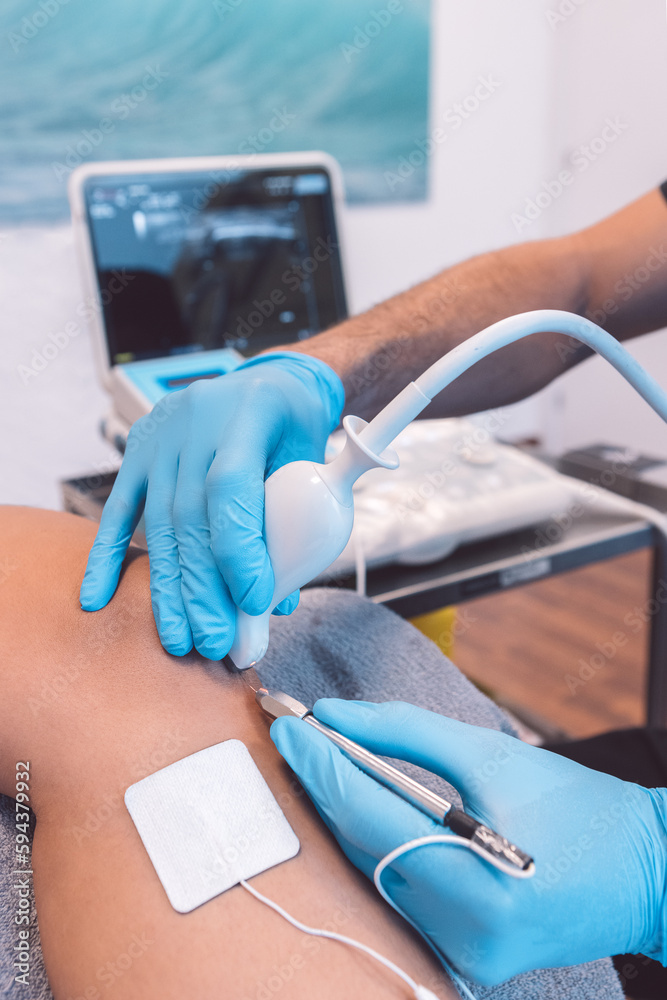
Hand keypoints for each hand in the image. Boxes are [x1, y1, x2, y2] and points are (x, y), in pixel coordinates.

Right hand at [79, 353, 343, 658]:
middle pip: (191, 515)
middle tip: (213, 641)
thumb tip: (276, 603)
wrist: (272, 382)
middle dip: (201, 587)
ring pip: (159, 521)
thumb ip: (296, 524)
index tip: (253, 601)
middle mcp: (196, 421)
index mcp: (248, 412)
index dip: (239, 549)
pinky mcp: (137, 451)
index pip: (232, 487)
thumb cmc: (297, 428)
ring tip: (178, 638)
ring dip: (167, 587)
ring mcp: (160, 435)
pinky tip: (97, 598)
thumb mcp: (312, 462)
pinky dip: (108, 557)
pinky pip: (118, 510)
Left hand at [271, 700, 666, 985]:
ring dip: (344, 814)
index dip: (317, 762)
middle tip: (295, 733)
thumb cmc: (581, 808)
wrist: (646, 872)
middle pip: (360, 844)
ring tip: (321, 759)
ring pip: (371, 871)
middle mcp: (460, 931)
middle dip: (323, 783)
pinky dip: (376, 846)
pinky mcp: (461, 956)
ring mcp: (460, 952)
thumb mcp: (492, 755)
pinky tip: (360, 806)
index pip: (365, 812)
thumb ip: (405, 733)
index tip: (284, 721)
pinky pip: (397, 892)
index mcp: (476, 880)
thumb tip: (337, 716)